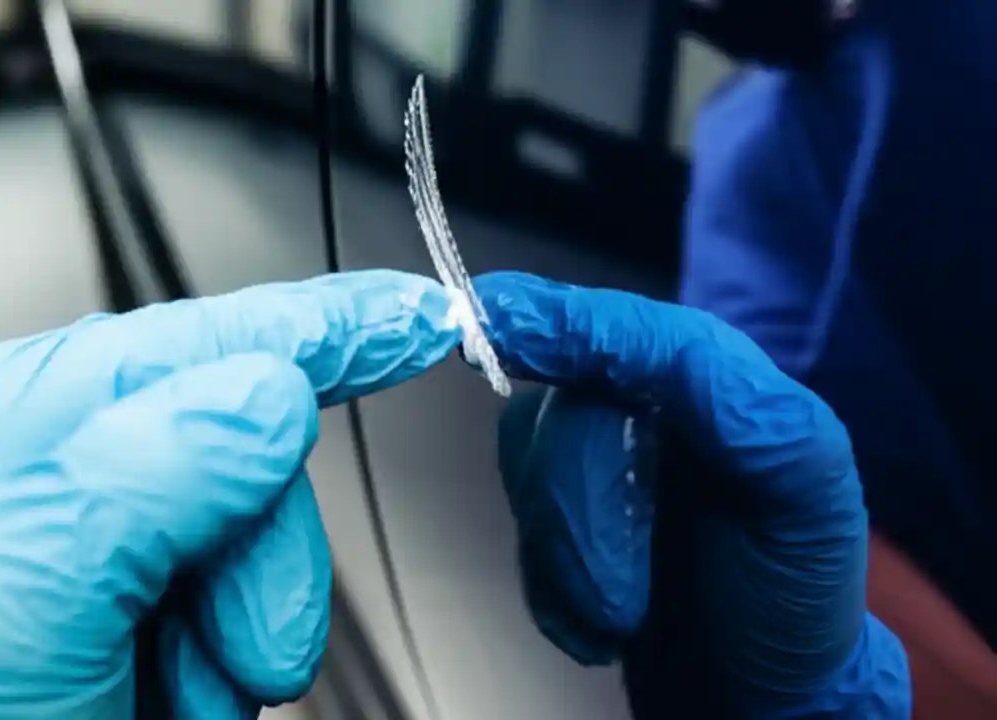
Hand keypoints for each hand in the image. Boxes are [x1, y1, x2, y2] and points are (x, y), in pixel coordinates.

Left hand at [0, 271, 460, 718]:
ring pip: (261, 550)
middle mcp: (70, 468)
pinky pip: (240, 616)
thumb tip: (275, 393)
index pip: (215, 336)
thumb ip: (160, 462)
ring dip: (246, 635)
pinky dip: (225, 674)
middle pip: (256, 456)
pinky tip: (166, 697)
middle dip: (270, 563)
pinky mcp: (136, 619)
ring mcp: (106, 548)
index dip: (333, 326)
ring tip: (177, 690)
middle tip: (247, 648)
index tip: (422, 317)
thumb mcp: (33, 571)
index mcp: (28, 414)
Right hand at [477, 272, 909, 717]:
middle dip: (579, 515)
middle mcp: (645, 396)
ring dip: (565, 561)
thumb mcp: (803, 493)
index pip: (620, 328)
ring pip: (529, 466)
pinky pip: (515, 519)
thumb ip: (747, 411)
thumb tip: (662, 346)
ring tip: (622, 619)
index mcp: (710, 372)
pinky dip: (548, 584)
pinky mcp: (562, 501)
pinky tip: (597, 622)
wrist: (753, 689)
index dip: (555, 321)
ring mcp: (596, 449)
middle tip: (620, 606)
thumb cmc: (792, 593)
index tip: (488, 320)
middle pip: (562, 411)